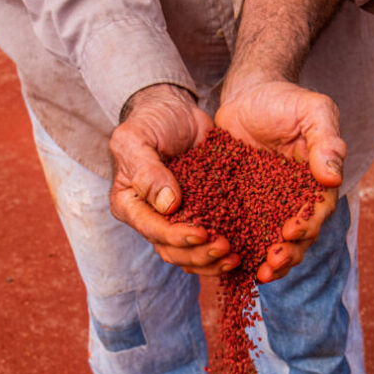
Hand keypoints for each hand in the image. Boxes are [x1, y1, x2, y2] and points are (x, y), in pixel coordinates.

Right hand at [109, 84, 239, 274]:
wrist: (176, 112)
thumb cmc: (151, 122)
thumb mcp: (138, 139)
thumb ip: (147, 170)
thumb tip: (167, 204)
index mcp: (130, 204)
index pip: (152, 229)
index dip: (177, 236)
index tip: (202, 233)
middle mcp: (151, 219)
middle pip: (172, 251)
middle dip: (199, 254)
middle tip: (226, 248)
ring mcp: (176, 220)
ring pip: (191, 254)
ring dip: (212, 261)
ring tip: (235, 256)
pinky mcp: (200, 215)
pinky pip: (209, 242)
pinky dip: (223, 252)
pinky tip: (244, 251)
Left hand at [215, 79, 344, 282]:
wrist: (249, 94)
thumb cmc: (286, 100)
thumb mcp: (313, 112)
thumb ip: (326, 142)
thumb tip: (334, 177)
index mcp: (317, 184)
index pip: (317, 212)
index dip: (306, 226)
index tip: (292, 232)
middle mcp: (295, 202)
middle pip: (297, 237)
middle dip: (287, 254)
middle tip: (272, 265)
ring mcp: (268, 207)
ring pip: (271, 242)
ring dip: (266, 262)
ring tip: (257, 274)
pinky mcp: (242, 206)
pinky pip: (241, 232)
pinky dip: (238, 249)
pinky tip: (226, 261)